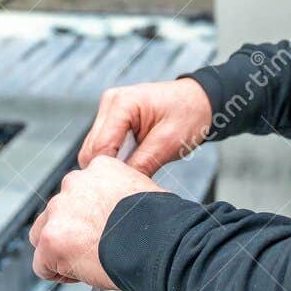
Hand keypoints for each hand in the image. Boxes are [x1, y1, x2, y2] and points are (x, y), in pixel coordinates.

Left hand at [30, 156, 166, 288]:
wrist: (159, 244)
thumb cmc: (161, 225)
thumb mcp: (143, 192)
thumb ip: (118, 198)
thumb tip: (118, 214)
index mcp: (100, 169)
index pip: (80, 191)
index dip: (89, 216)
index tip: (100, 229)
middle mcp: (75, 183)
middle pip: (58, 211)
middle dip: (72, 232)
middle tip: (93, 249)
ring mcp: (60, 210)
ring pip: (44, 235)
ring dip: (61, 250)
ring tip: (87, 263)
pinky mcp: (52, 239)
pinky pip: (42, 264)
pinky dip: (57, 274)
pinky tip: (80, 274)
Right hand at [78, 79, 213, 176]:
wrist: (199, 100)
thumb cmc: (188, 114)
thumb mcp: (168, 142)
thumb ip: (142, 163)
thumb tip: (120, 186)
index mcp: (122, 103)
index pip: (100, 147)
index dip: (108, 172)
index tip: (121, 190)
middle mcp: (109, 103)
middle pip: (91, 149)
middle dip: (107, 170)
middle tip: (128, 186)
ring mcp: (108, 110)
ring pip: (93, 149)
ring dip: (110, 165)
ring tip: (132, 175)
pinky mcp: (111, 119)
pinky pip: (103, 145)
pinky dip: (114, 158)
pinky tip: (131, 165)